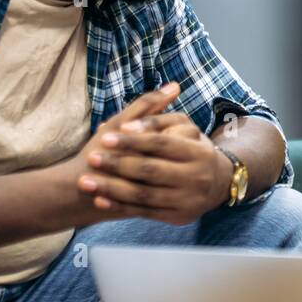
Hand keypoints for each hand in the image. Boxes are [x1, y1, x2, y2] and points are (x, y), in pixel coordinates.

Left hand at [63, 82, 231, 224]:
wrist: (215, 184)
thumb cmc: (190, 151)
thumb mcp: (183, 129)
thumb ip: (169, 112)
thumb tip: (172, 85)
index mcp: (197, 151)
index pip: (161, 142)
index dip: (134, 140)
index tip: (107, 137)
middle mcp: (195, 176)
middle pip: (150, 169)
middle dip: (118, 164)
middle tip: (92, 158)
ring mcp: (186, 199)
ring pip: (144, 193)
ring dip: (112, 187)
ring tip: (87, 181)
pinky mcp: (176, 217)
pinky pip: (144, 212)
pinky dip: (120, 205)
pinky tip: (100, 199)